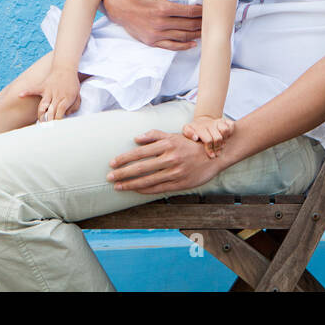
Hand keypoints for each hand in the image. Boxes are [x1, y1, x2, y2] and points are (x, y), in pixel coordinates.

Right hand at [20, 69, 80, 122]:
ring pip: (43, 105)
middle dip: (49, 121)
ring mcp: (48, 91)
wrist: (65, 68)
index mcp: (66, 98)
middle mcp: (56, 95)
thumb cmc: (71, 83)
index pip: (60, 112)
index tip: (56, 126)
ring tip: (40, 123)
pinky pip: (33, 89)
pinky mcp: (42, 87)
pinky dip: (26, 92)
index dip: (58, 120)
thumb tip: (67, 114)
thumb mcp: (78, 95)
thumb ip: (74, 106)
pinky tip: (20, 95)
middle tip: (47, 129)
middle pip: (51, 111)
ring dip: (41, 115)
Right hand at [103, 0, 202, 49]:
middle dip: (201, 22)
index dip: (201, 11)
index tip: (209, 10)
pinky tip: (192, 44)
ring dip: (196, 34)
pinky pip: (171, 46)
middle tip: (212, 21)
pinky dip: (183, 46)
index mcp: (161, 8)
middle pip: (188, 25)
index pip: (188, 12)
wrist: (116, 5)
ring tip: (206, 32)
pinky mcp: (151, 41)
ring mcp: (155, 34)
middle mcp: (160, 23)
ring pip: (182, 36)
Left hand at [107, 129, 222, 194]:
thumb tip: (136, 138)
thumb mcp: (174, 135)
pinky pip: (158, 188)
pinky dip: (145, 190)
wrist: (214, 155)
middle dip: (122, 173)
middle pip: (141, 167)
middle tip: (109, 177)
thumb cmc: (190, 145)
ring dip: (130, 184)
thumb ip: (155, 135)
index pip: (140, 152)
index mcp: (168, 144)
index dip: (124, 158)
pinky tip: (135, 190)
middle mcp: (170, 158)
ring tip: (118, 186)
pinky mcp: (179, 183)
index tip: (112, 163)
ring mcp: (175, 172)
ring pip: (148, 180)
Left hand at [181, 115, 234, 158]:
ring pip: (225, 130)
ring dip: (224, 139)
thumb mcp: (187, 130)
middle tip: (217, 153)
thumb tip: (196, 138)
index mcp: (201, 127)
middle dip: (218, 147)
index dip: (210, 149)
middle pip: (218, 138)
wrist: (201, 122)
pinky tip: (226, 137)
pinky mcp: (224, 120)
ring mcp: (218, 121)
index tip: (211, 156)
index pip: (208, 140)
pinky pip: (231, 125)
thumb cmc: (194, 130)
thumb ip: (188, 133)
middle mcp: (210, 124)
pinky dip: (231, 131)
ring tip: (221, 145)